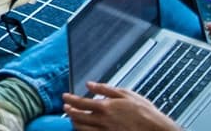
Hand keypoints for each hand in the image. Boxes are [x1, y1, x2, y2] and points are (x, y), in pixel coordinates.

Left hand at [61, 83, 176, 130]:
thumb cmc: (145, 112)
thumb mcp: (126, 94)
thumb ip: (105, 89)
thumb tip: (90, 85)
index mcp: (105, 107)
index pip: (80, 102)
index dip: (70, 99)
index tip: (65, 97)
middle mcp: (102, 121)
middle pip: (77, 117)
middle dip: (69, 112)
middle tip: (66, 108)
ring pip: (82, 129)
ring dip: (75, 123)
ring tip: (73, 118)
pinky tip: (85, 128)